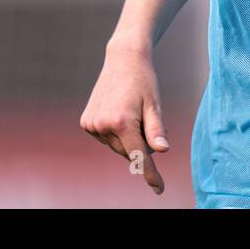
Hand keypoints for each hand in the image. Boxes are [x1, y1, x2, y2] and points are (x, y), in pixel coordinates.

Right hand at [81, 40, 169, 194]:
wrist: (123, 59)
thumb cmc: (144, 81)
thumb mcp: (154, 104)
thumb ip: (156, 130)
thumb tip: (162, 151)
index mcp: (123, 122)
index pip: (139, 156)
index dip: (150, 174)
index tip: (159, 188)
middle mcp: (104, 125)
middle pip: (130, 152)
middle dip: (141, 143)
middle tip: (145, 117)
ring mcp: (93, 125)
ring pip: (118, 147)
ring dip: (128, 137)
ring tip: (131, 112)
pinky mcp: (86, 123)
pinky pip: (107, 139)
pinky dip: (116, 133)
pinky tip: (118, 112)